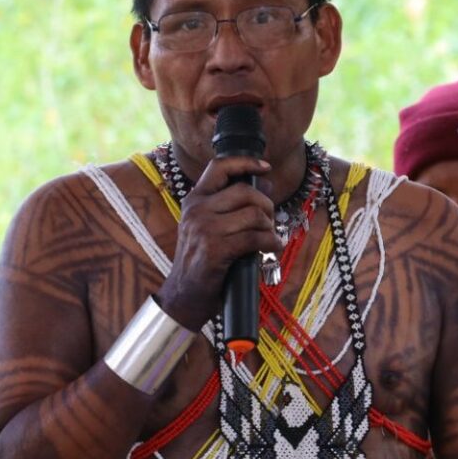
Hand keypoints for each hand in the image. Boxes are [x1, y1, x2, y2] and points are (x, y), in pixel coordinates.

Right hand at [156, 154, 276, 328]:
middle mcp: (197, 210)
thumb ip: (233, 206)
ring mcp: (204, 229)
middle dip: (266, 205)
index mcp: (195, 200)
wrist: (184, 295)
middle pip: (245, 191)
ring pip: (253, 214)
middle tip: (270, 220)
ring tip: (270, 237)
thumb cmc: (201, 261)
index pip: (219, 166)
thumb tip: (266, 183)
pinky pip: (254, 237)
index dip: (245, 162)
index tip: (265, 167)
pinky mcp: (214, 249)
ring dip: (269, 226)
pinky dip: (271, 242)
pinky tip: (273, 248)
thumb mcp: (209, 227)